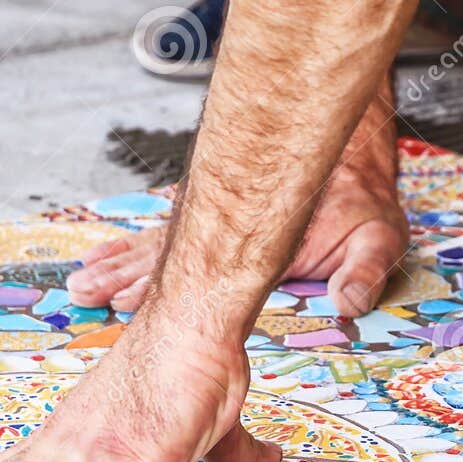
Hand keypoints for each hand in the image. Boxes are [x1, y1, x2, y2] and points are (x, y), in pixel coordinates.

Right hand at [67, 153, 408, 317]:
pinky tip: (105, 257)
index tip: (127, 299)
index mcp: (262, 240)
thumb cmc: (365, 203)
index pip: (204, 265)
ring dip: (118, 262)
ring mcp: (213, 219)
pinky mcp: (209, 217)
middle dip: (122, 272)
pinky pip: (161, 236)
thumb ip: (366, 269)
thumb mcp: (380, 237)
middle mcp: (227, 225)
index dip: (165, 281)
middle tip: (83, 291)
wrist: (352, 158)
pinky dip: (130, 248)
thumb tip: (349, 302)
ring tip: (82, 281)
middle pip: (166, 250)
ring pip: (157, 243)